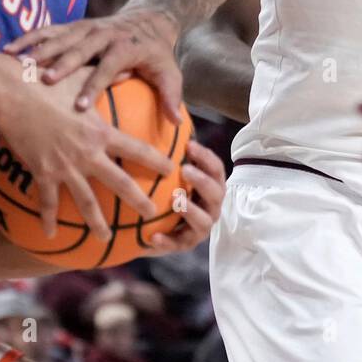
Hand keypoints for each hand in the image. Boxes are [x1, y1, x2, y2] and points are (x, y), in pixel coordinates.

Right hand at [0, 67, 175, 241]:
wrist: (14, 95)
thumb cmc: (49, 81)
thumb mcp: (84, 76)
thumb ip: (109, 77)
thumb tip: (130, 68)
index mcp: (101, 132)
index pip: (137, 150)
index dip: (156, 161)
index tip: (172, 171)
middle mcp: (87, 154)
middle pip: (120, 183)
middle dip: (138, 201)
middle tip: (153, 214)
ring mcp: (65, 167)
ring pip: (86, 202)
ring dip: (97, 223)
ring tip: (107, 239)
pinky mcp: (43, 173)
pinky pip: (47, 202)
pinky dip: (48, 220)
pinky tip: (51, 236)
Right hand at [5, 7, 183, 122]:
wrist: (146, 20)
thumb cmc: (155, 54)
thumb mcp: (168, 71)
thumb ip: (170, 94)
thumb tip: (176, 121)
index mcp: (123, 47)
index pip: (108, 65)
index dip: (95, 84)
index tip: (80, 106)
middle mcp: (101, 35)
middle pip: (79, 49)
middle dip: (62, 65)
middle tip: (45, 83)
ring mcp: (85, 28)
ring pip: (59, 38)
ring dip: (40, 51)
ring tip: (21, 68)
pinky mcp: (73, 26)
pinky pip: (46, 30)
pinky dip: (28, 38)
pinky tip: (9, 51)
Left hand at [141, 141, 226, 256]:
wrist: (145, 222)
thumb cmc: (162, 185)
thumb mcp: (168, 166)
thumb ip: (172, 145)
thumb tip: (172, 117)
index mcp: (210, 185)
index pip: (216, 169)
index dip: (205, 157)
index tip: (188, 145)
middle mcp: (210, 206)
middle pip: (216, 193)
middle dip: (202, 181)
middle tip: (184, 170)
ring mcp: (199, 227)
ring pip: (203, 221)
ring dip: (191, 211)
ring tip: (176, 202)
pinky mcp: (183, 244)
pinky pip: (178, 245)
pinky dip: (168, 241)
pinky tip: (154, 236)